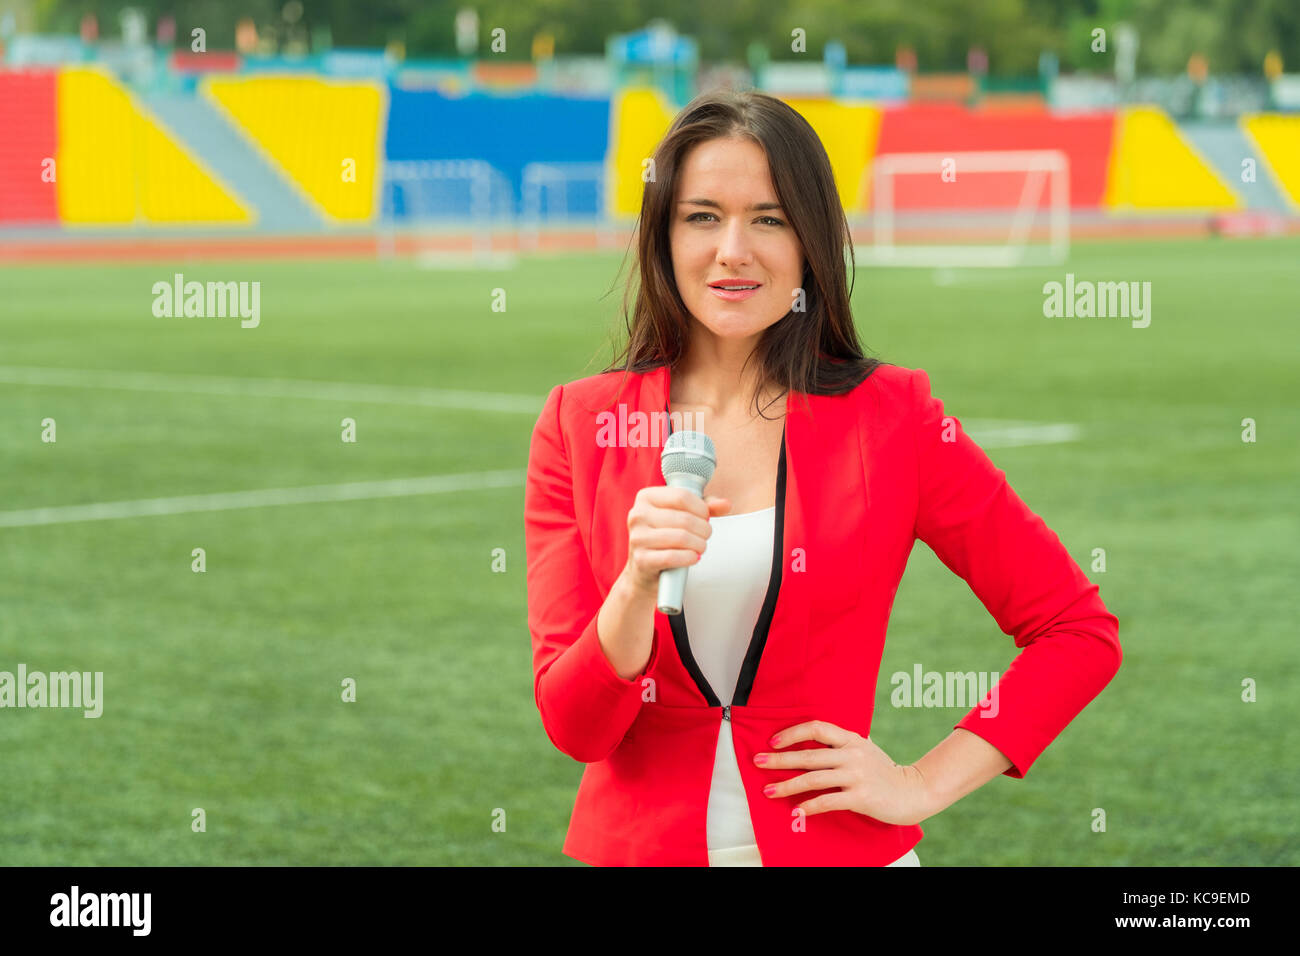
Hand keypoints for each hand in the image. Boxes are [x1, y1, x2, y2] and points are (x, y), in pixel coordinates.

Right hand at [620, 486, 731, 596]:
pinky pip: (672, 557)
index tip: (706, 518)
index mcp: (646, 497)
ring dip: (699, 545)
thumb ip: (705, 507)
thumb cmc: (666, 537)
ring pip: (681, 538)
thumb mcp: (684, 515)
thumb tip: (726, 504)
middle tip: (705, 536)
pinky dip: (689, 558)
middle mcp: (637, 515)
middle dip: (703, 529)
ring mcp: (637, 538)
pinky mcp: (641, 559)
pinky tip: (693, 558)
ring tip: (701, 547)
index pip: (682, 496)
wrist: (644, 570)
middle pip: (685, 519)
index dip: (702, 509)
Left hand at [755, 720, 931, 825]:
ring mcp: (856, 775)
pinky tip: (796, 811)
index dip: (792, 733)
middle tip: (757, 761)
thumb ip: (842, 744)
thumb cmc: (885, 771)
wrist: (914, 791)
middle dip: (779, 760)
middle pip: (808, 755)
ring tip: (768, 790)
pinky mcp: (861, 797)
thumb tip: (813, 740)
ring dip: (787, 785)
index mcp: (851, 739)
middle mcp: (851, 754)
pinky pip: (828, 801)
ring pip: (813, 778)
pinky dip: (809, 806)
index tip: (774, 742)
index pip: (816, 728)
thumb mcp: (864, 749)